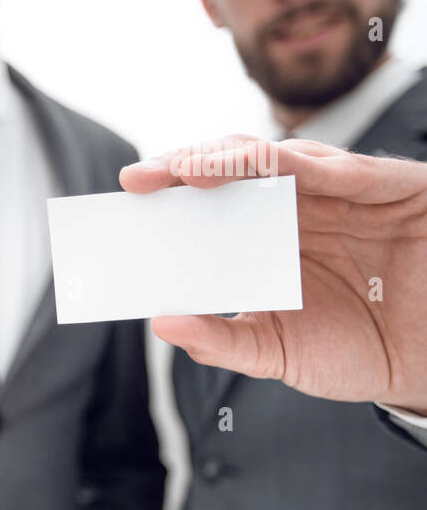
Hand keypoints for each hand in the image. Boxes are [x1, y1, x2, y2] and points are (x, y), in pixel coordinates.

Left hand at [119, 135, 426, 414]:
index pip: (208, 204)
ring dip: (220, 158)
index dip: (167, 198)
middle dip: (179, 168)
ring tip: (178, 171)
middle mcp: (299, 208)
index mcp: (268, 239)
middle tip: (136, 180)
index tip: (123, 205)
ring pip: (270, 157)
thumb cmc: (357, 350)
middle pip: (228, 171)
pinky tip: (250, 167)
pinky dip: (286, 162)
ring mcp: (340, 193)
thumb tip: (162, 324)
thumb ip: (222, 340)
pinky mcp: (385, 186)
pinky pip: (332, 166)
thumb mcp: (277, 352)